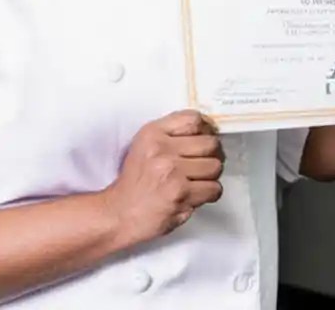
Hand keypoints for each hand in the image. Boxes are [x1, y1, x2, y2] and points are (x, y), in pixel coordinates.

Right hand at [101, 110, 223, 247]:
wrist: (120, 214)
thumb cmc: (134, 184)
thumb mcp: (144, 147)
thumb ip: (170, 136)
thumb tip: (207, 132)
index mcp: (152, 133)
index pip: (193, 119)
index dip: (206, 130)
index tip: (206, 139)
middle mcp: (161, 149)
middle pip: (210, 143)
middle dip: (212, 155)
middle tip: (204, 164)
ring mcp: (172, 171)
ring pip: (215, 166)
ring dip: (210, 177)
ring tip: (197, 182)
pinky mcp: (181, 193)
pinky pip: (214, 189)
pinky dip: (209, 194)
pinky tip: (195, 195)